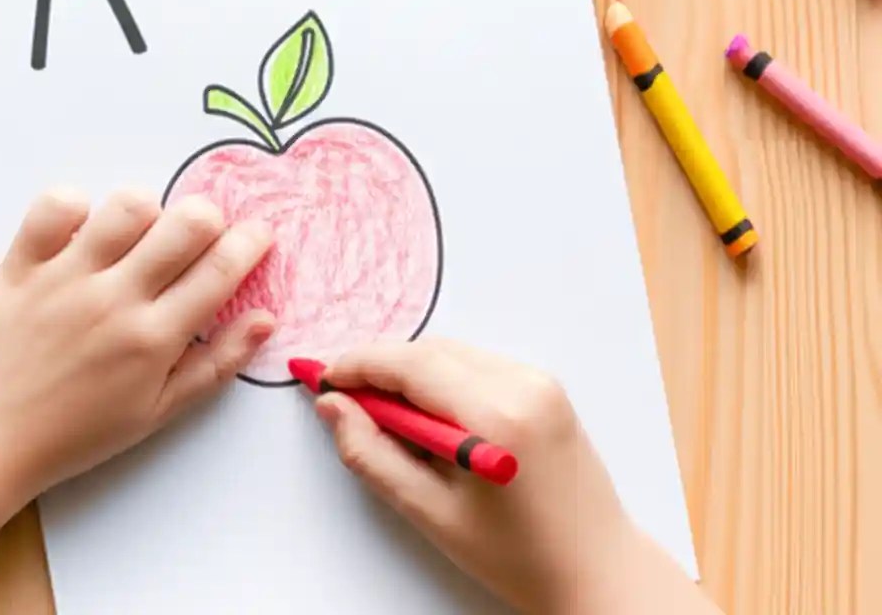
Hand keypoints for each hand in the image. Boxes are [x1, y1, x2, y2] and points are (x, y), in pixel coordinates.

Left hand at [0, 188, 274, 497]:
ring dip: (147, 210)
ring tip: (138, 235)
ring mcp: (65, 279)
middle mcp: (114, 301)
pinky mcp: (20, 266)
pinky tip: (83, 230)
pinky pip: (56, 205)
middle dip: (208, 218)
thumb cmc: (76, 433)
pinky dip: (76, 205)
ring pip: (128, 205)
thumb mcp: (157, 413)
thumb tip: (266, 320)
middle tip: (198, 236)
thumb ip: (215, 365)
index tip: (258, 234)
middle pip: (186, 223)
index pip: (220, 271)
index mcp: (153, 341)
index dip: (251, 242)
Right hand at [314, 339, 719, 614]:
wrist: (596, 568)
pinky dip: (445, 379)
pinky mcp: (547, 387)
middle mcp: (523, 384)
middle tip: (346, 400)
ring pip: (452, 353)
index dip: (359, 365)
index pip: (410, 364)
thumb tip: (332, 406)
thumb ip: (371, 454)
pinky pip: (478, 364)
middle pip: (430, 350)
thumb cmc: (515, 555)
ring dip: (412, 373)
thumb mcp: (429, 512)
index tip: (322, 378)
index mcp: (496, 416)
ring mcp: (540, 381)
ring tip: (389, 418)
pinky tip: (432, 419)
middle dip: (381, 368)